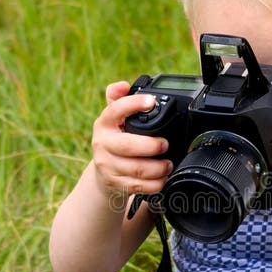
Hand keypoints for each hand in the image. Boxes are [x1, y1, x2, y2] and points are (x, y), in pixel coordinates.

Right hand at [91, 81, 172, 199]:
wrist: (102, 175)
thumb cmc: (114, 142)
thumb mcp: (114, 121)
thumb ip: (119, 100)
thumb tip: (121, 85)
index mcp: (104, 123)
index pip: (116, 110)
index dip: (133, 104)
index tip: (151, 102)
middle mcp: (103, 144)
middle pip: (128, 145)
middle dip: (151, 146)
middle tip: (165, 145)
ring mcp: (107, 165)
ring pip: (136, 168)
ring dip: (157, 168)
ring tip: (168, 164)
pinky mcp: (115, 183)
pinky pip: (138, 186)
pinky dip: (154, 184)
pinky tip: (162, 178)